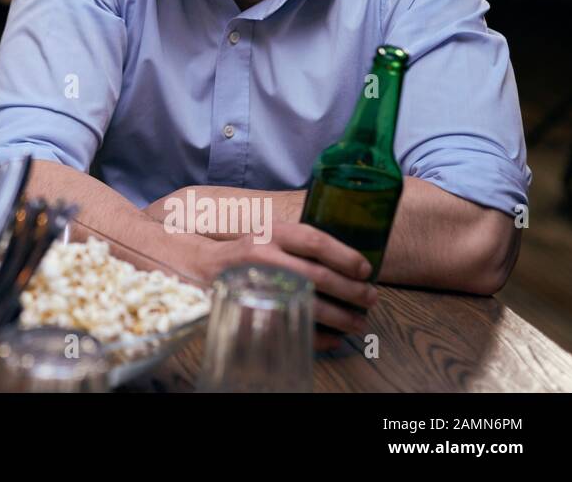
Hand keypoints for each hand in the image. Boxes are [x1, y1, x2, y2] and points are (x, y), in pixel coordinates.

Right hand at [192, 221, 378, 351]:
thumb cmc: (248, 250)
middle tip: (370, 298)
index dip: (345, 256)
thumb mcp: (271, 233)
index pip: (314, 240)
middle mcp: (263, 255)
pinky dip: (317, 336)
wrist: (201, 265)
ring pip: (307, 303)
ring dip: (340, 317)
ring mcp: (257, 283)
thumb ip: (300, 240)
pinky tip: (333, 338)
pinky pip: (289, 326)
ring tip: (358, 322)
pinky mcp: (251, 308)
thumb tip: (348, 254)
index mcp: (271, 232)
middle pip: (317, 275)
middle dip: (351, 290)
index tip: (365, 269)